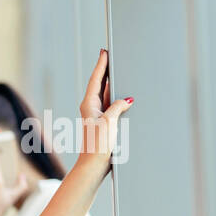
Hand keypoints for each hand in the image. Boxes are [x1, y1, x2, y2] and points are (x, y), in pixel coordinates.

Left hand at [79, 48, 132, 165]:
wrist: (94, 163)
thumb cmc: (98, 144)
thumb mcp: (109, 122)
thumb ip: (117, 107)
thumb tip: (126, 100)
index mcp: (89, 105)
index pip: (96, 79)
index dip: (101, 65)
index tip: (104, 51)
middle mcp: (91, 108)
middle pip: (100, 84)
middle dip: (105, 69)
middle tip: (109, 54)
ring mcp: (97, 115)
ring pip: (106, 93)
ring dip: (111, 81)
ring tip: (116, 67)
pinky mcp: (104, 122)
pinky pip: (111, 104)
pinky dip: (116, 96)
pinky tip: (122, 92)